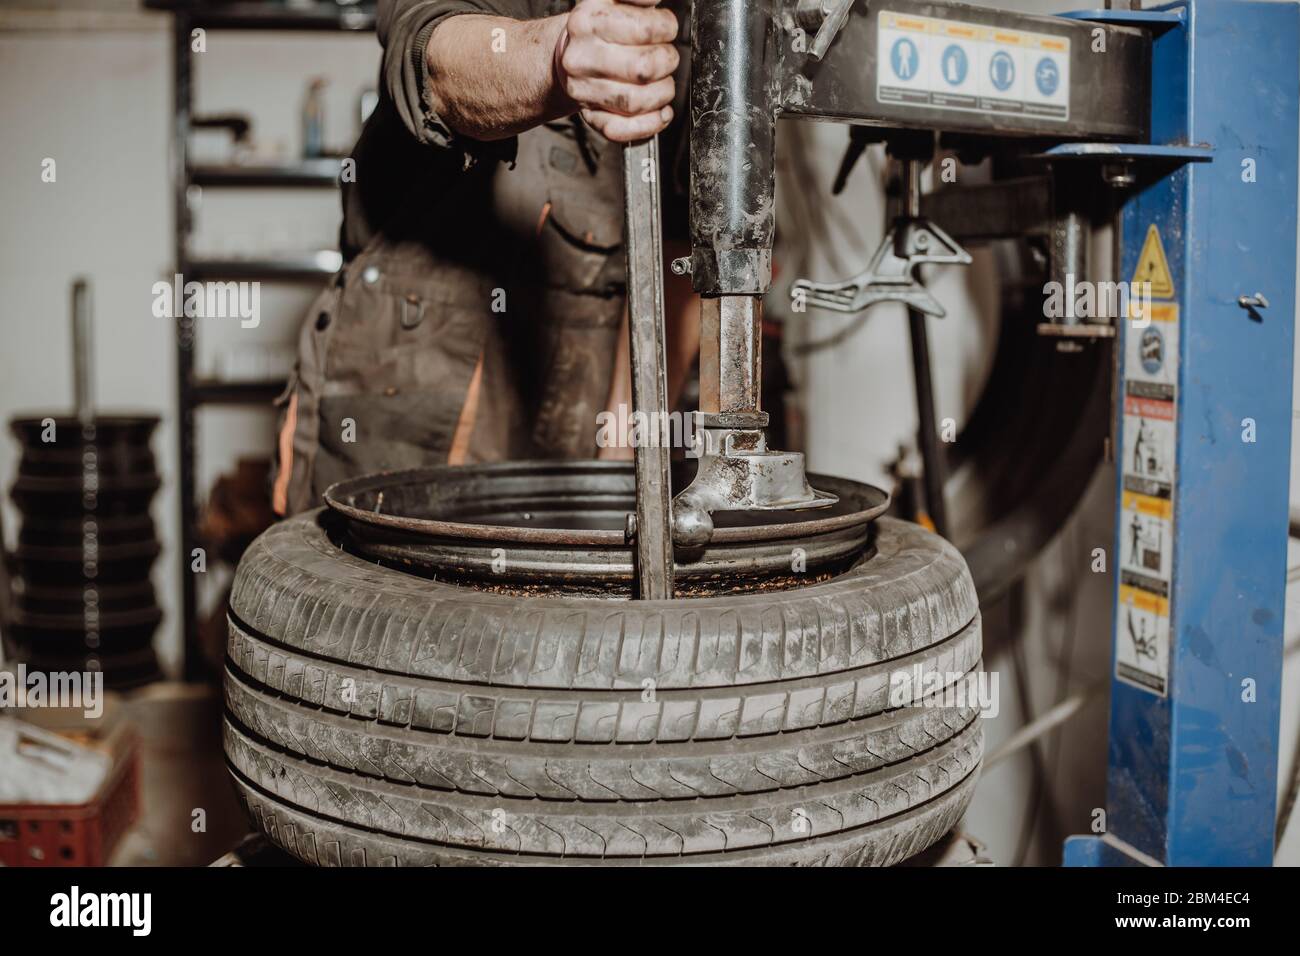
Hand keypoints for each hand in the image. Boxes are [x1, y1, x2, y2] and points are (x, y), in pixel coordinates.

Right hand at [555, 0, 679, 142]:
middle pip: (643, 68)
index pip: (644, 29)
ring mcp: (585, 92)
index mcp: (587, 23)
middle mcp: (582, 59)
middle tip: (665, 56)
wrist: (567, 55)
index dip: (666, 27)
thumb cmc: (598, 28)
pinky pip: (623, 130)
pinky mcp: (592, 117)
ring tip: (663, 81)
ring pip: (637, 101)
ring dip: (663, 92)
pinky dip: (650, 124)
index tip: (666, 28)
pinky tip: (660, 111)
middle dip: (667, 61)